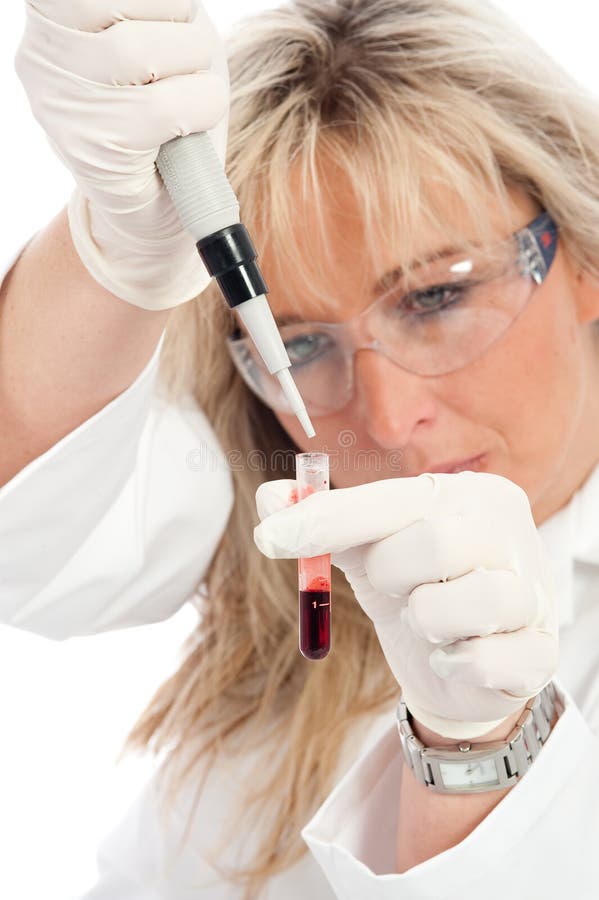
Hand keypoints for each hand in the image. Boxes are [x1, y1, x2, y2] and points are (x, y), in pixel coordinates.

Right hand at [15, 0, 228, 307]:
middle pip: (116, 1)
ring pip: (139, 51)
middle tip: (190, 58)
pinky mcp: (92, 151)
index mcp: (54, 17)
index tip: (171, 20)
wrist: (163, 202)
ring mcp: (61, 106)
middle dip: (178, 25)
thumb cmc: (171, 106)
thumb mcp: (167, 33)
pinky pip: (160, 109)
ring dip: (194, 68)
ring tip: (191, 92)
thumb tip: (176, 1)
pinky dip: (198, 107)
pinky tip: (192, 123)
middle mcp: (43, 57)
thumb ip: (160, 7)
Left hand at [254, 472, 557, 739]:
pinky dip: (454, 663)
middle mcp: (509, 531)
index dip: (328, 518)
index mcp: (465, 495)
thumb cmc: (413, 590)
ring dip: (426, 620)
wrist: (460, 664)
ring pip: (469, 600)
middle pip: (435, 542)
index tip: (269, 537)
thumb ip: (322, 523)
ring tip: (427, 621)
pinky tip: (453, 655)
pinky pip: (489, 658)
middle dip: (392, 573)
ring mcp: (532, 591)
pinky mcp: (540, 650)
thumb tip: (268, 497)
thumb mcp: (364, 551)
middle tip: (394, 585)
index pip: (394, 498)